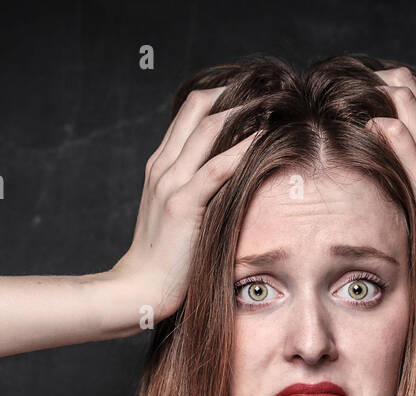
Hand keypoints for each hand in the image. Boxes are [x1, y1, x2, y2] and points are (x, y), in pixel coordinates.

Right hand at [111, 86, 259, 323]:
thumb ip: (197, 192)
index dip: (223, 95)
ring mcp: (170, 183)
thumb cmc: (165, 258)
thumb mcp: (178, 214)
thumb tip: (233, 181)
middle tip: (272, 88)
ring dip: (245, 111)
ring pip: (208, 128)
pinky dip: (242, 149)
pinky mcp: (182, 205)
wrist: (139, 288)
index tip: (256, 93)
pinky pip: (216, 168)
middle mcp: (164, 166)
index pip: (191, 112)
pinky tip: (264, 138)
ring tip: (276, 102)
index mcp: (162, 165)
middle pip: (199, 107)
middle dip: (237, 92)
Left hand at [366, 67, 415, 302]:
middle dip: (372, 77)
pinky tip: (361, 130)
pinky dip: (379, 123)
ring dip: (373, 91)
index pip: (410, 88)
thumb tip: (370, 158)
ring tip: (346, 101)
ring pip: (404, 97)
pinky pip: (399, 133)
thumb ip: (404, 169)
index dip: (380, 81)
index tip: (353, 92)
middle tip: (343, 90)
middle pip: (406, 82)